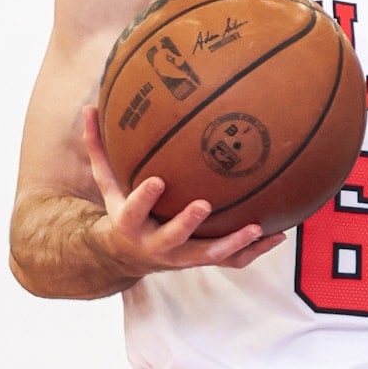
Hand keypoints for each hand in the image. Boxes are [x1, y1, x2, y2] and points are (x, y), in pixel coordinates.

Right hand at [82, 105, 285, 275]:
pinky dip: (255, 249)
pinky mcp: (202, 262)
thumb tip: (88, 106)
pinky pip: (232, 260)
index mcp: (130, 224)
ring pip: (209, 255)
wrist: (129, 256)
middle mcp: (157, 245)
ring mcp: (183, 257)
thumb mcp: (107, 184)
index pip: (134, 210)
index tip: (157, 180)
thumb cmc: (122, 211)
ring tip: (258, 227)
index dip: (144, 197)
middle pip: (173, 238)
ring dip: (234, 243)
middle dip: (187, 223)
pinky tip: (278, 233)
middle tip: (204, 204)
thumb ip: (99, 148)